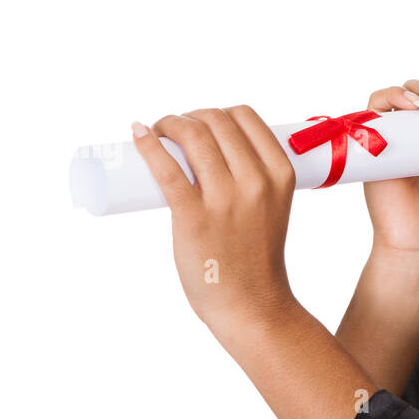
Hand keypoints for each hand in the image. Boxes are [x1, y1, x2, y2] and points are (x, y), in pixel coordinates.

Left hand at [132, 105, 296, 338]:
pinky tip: (139, 134)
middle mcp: (256, 181)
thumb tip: (210, 155)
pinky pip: (165, 169)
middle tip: (173, 130)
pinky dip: (147, 145)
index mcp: (280, 174)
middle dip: (189, 116)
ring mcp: (225, 199)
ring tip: (157, 133)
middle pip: (215, 121)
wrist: (252, 305)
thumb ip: (253, 182)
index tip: (200, 123)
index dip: (217, 112)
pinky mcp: (194, 217)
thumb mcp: (271, 208)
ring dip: (168, 123)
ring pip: (192, 135)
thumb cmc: (256, 258)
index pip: (245, 117)